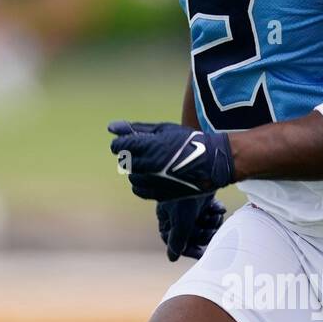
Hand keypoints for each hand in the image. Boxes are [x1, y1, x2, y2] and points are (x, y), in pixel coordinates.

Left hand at [109, 121, 234, 200]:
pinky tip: (152, 176)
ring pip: (132, 177)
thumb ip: (136, 129)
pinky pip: (139, 190)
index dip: (121, 144)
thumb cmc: (188, 141)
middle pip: (124, 162)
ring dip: (137, 170)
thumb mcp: (163, 129)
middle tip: (144, 153)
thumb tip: (111, 127)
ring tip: (151, 165)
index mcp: (149, 147)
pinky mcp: (159, 194)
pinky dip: (142, 183)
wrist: (211, 163)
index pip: (120, 147)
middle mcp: (149, 166)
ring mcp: (154, 182)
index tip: (128, 143)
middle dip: (130, 156)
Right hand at [157, 194, 225, 260]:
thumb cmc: (184, 197)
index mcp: (168, 220)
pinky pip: (212, 212)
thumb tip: (172, 257)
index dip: (189, 249)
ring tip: (214, 215)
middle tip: (210, 230)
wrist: (199, 171)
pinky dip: (216, 210)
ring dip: (212, 222)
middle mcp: (179, 214)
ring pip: (206, 225)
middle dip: (204, 234)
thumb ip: (177, 241)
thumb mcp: (180, 222)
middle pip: (194, 235)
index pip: (176, 242)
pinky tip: (218, 207)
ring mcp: (192, 207)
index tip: (201, 254)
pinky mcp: (204, 199)